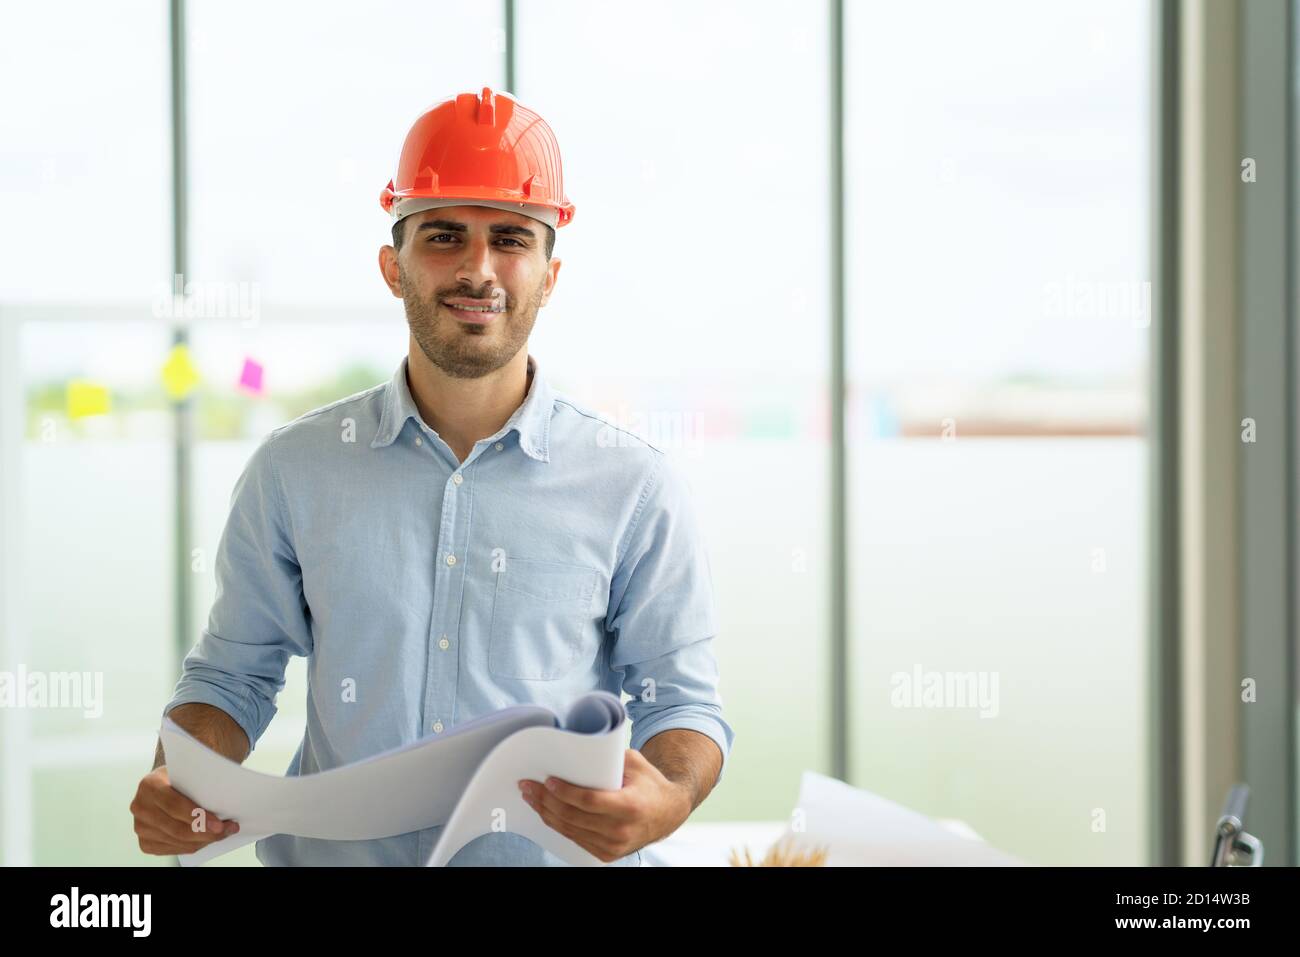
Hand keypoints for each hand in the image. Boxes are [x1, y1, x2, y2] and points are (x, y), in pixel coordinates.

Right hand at [129, 765, 239, 854]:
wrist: (161, 784)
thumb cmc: (178, 777)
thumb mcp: (186, 773)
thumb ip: (198, 785)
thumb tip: (224, 805)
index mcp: (149, 785)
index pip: (175, 805)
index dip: (198, 817)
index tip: (219, 824)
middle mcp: (140, 806)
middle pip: (176, 828)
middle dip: (205, 832)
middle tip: (227, 830)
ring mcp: (140, 826)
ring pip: (175, 841)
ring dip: (201, 840)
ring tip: (222, 834)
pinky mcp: (144, 841)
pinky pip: (170, 850)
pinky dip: (190, 846)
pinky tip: (204, 840)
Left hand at [517, 748, 691, 862]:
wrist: (668, 813)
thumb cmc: (650, 784)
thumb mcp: (636, 763)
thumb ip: (609, 759)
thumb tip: (576, 749)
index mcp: (630, 806)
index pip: (589, 801)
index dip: (565, 792)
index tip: (548, 781)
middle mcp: (620, 830)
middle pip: (573, 817)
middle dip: (545, 800)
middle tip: (527, 786)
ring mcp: (613, 846)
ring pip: (569, 830)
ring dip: (546, 813)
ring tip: (531, 797)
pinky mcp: (607, 854)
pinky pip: (575, 839)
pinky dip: (558, 825)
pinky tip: (547, 812)